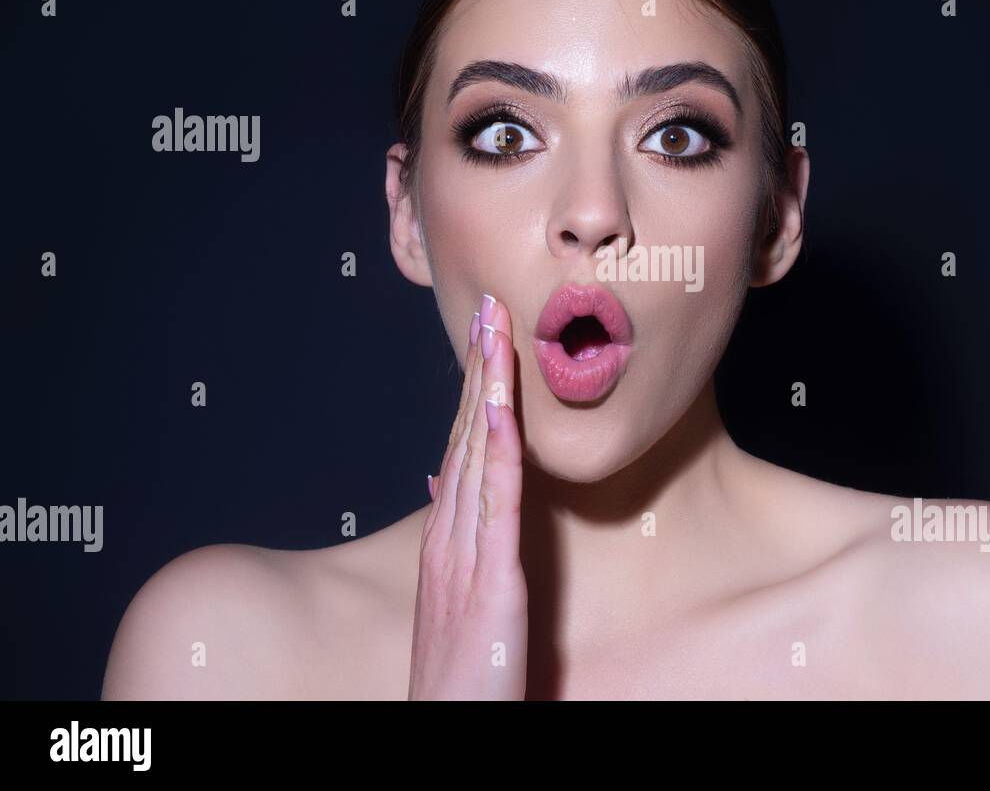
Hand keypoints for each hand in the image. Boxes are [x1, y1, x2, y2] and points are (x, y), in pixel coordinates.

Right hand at [408, 294, 526, 699]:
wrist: (447, 725)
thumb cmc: (460, 672)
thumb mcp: (459, 596)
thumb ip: (458, 542)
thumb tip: (445, 489)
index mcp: (446, 538)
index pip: (460, 445)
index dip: (473, 389)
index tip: (484, 338)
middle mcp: (448, 536)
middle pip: (464, 435)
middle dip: (477, 370)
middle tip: (487, 308)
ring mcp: (464, 554)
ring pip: (475, 454)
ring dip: (485, 390)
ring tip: (493, 332)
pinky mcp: (490, 579)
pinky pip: (494, 503)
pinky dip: (495, 449)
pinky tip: (500, 409)